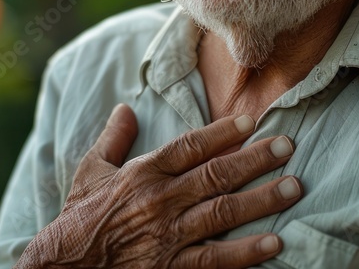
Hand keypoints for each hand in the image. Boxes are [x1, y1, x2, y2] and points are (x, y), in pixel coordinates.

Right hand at [16, 103, 301, 267]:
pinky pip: (216, 259)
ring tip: (293, 187)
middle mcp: (160, 201)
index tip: (251, 121)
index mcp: (142, 173)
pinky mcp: (172, 268)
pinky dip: (246, 251)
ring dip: (261, 200)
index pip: (188, 146)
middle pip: (215, 175)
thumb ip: (114, 138)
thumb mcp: (91, 170)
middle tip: (288, 147)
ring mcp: (169, 236)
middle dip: (255, 160)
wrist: (65, 266)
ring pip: (223, 213)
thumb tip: (125, 107)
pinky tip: (274, 242)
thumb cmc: (79, 218)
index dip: (222, 132)